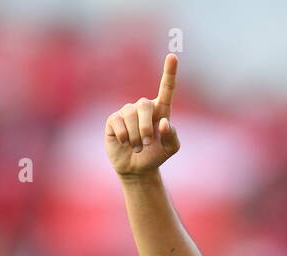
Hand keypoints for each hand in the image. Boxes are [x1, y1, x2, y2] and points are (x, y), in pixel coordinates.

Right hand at [105, 53, 179, 178]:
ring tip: (138, 147)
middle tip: (148, 143)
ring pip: (130, 116)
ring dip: (136, 137)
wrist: (137, 168)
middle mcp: (143, 107)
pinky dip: (124, 137)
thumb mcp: (170, 149)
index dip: (169, 72)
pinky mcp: (113, 120)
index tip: (172, 56)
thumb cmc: (156, 155)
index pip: (166, 88)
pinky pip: (119, 124)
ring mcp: (127, 112)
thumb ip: (172, 136)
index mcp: (161, 110)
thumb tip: (164, 122)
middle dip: (147, 127)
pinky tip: (125, 143)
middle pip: (145, 105)